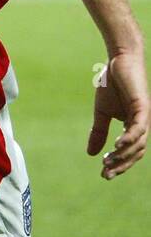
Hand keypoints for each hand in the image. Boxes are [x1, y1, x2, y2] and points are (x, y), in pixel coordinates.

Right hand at [88, 49, 148, 178]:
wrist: (118, 62)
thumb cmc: (111, 84)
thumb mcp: (102, 112)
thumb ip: (99, 132)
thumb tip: (90, 154)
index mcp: (134, 127)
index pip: (129, 152)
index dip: (118, 165)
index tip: (103, 173)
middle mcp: (143, 126)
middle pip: (135, 153)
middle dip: (121, 165)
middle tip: (106, 174)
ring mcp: (144, 118)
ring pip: (138, 145)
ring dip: (124, 156)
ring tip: (108, 162)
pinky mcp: (143, 108)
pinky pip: (138, 128)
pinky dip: (129, 139)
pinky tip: (116, 146)